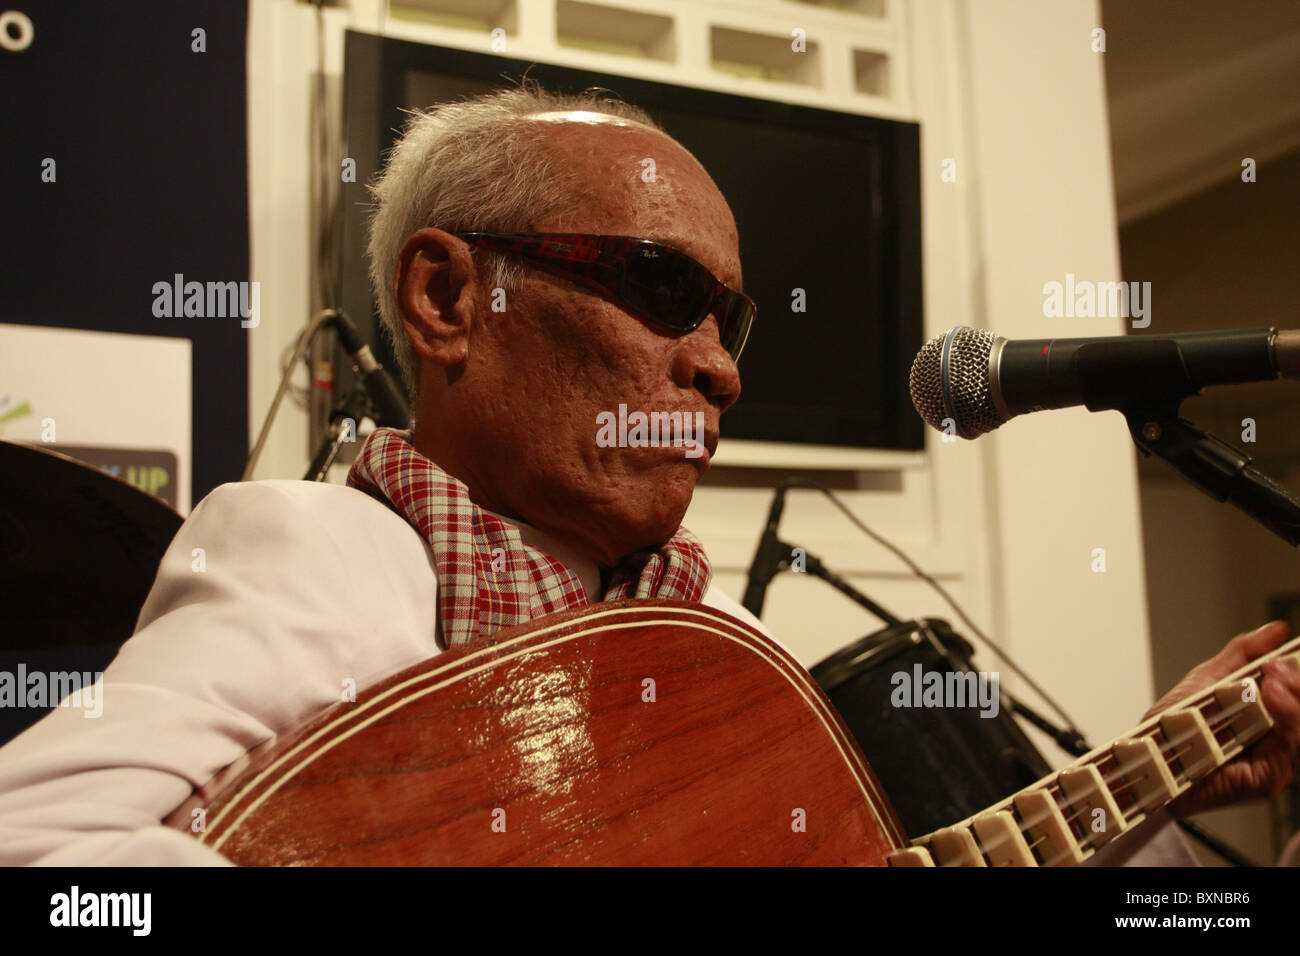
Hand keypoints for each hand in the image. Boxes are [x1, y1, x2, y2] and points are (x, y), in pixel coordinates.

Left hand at [1141, 620, 1299, 817]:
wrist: (1146, 756)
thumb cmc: (1175, 726)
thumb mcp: (1209, 680)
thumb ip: (1243, 654)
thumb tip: (1277, 630)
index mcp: (1268, 719)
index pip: (1296, 696)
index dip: (1297, 675)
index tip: (1291, 653)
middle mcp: (1276, 742)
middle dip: (1297, 684)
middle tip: (1279, 665)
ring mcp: (1273, 762)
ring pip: (1299, 730)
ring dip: (1293, 699)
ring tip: (1273, 677)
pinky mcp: (1264, 780)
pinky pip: (1284, 750)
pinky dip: (1283, 720)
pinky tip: (1271, 698)